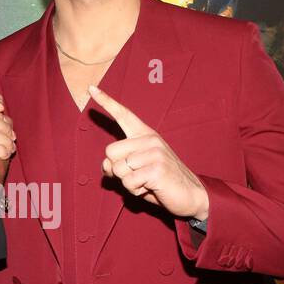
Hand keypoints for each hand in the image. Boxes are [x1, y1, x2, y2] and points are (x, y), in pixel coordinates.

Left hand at [88, 84, 209, 219]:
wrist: (191, 194)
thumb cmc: (160, 182)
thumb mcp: (137, 170)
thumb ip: (119, 164)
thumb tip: (106, 165)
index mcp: (145, 135)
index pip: (123, 115)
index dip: (106, 102)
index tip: (91, 89)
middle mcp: (150, 139)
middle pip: (110, 151)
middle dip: (118, 170)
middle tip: (138, 176)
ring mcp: (155, 153)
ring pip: (118, 169)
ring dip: (128, 183)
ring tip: (146, 183)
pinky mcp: (157, 169)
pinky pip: (128, 182)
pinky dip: (135, 191)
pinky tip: (150, 188)